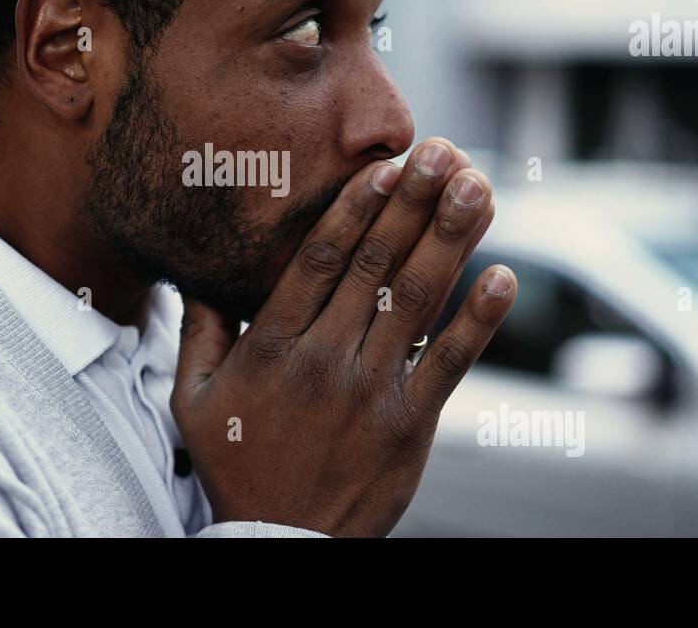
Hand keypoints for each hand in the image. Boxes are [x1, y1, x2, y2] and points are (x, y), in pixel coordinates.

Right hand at [171, 138, 515, 536]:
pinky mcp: (410, 424)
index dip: (357, 209)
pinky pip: (449, 363)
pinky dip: (479, 320)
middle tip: (445, 152)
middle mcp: (325, 359)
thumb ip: (198, 332)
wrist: (281, 546)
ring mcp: (372, 391)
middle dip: (414, 203)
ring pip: (417, 302)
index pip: (320, 261)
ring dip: (452, 240)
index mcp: (273, 346)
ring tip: (479, 188)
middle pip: (376, 266)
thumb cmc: (237, 468)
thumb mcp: (194, 401)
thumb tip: (197, 274)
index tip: (384, 166)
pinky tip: (502, 277)